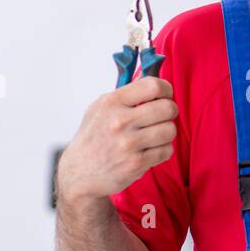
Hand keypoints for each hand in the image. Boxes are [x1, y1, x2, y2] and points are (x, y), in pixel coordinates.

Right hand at [56, 76, 178, 200]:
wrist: (79, 172)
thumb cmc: (93, 137)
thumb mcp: (100, 108)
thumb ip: (126, 93)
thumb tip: (153, 77)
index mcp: (111, 102)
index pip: (152, 86)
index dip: (166, 89)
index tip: (165, 94)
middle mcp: (120, 121)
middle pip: (167, 108)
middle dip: (170, 111)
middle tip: (163, 116)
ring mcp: (128, 144)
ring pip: (170, 130)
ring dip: (166, 132)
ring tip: (155, 134)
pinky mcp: (136, 164)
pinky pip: (167, 150)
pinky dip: (162, 150)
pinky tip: (150, 150)